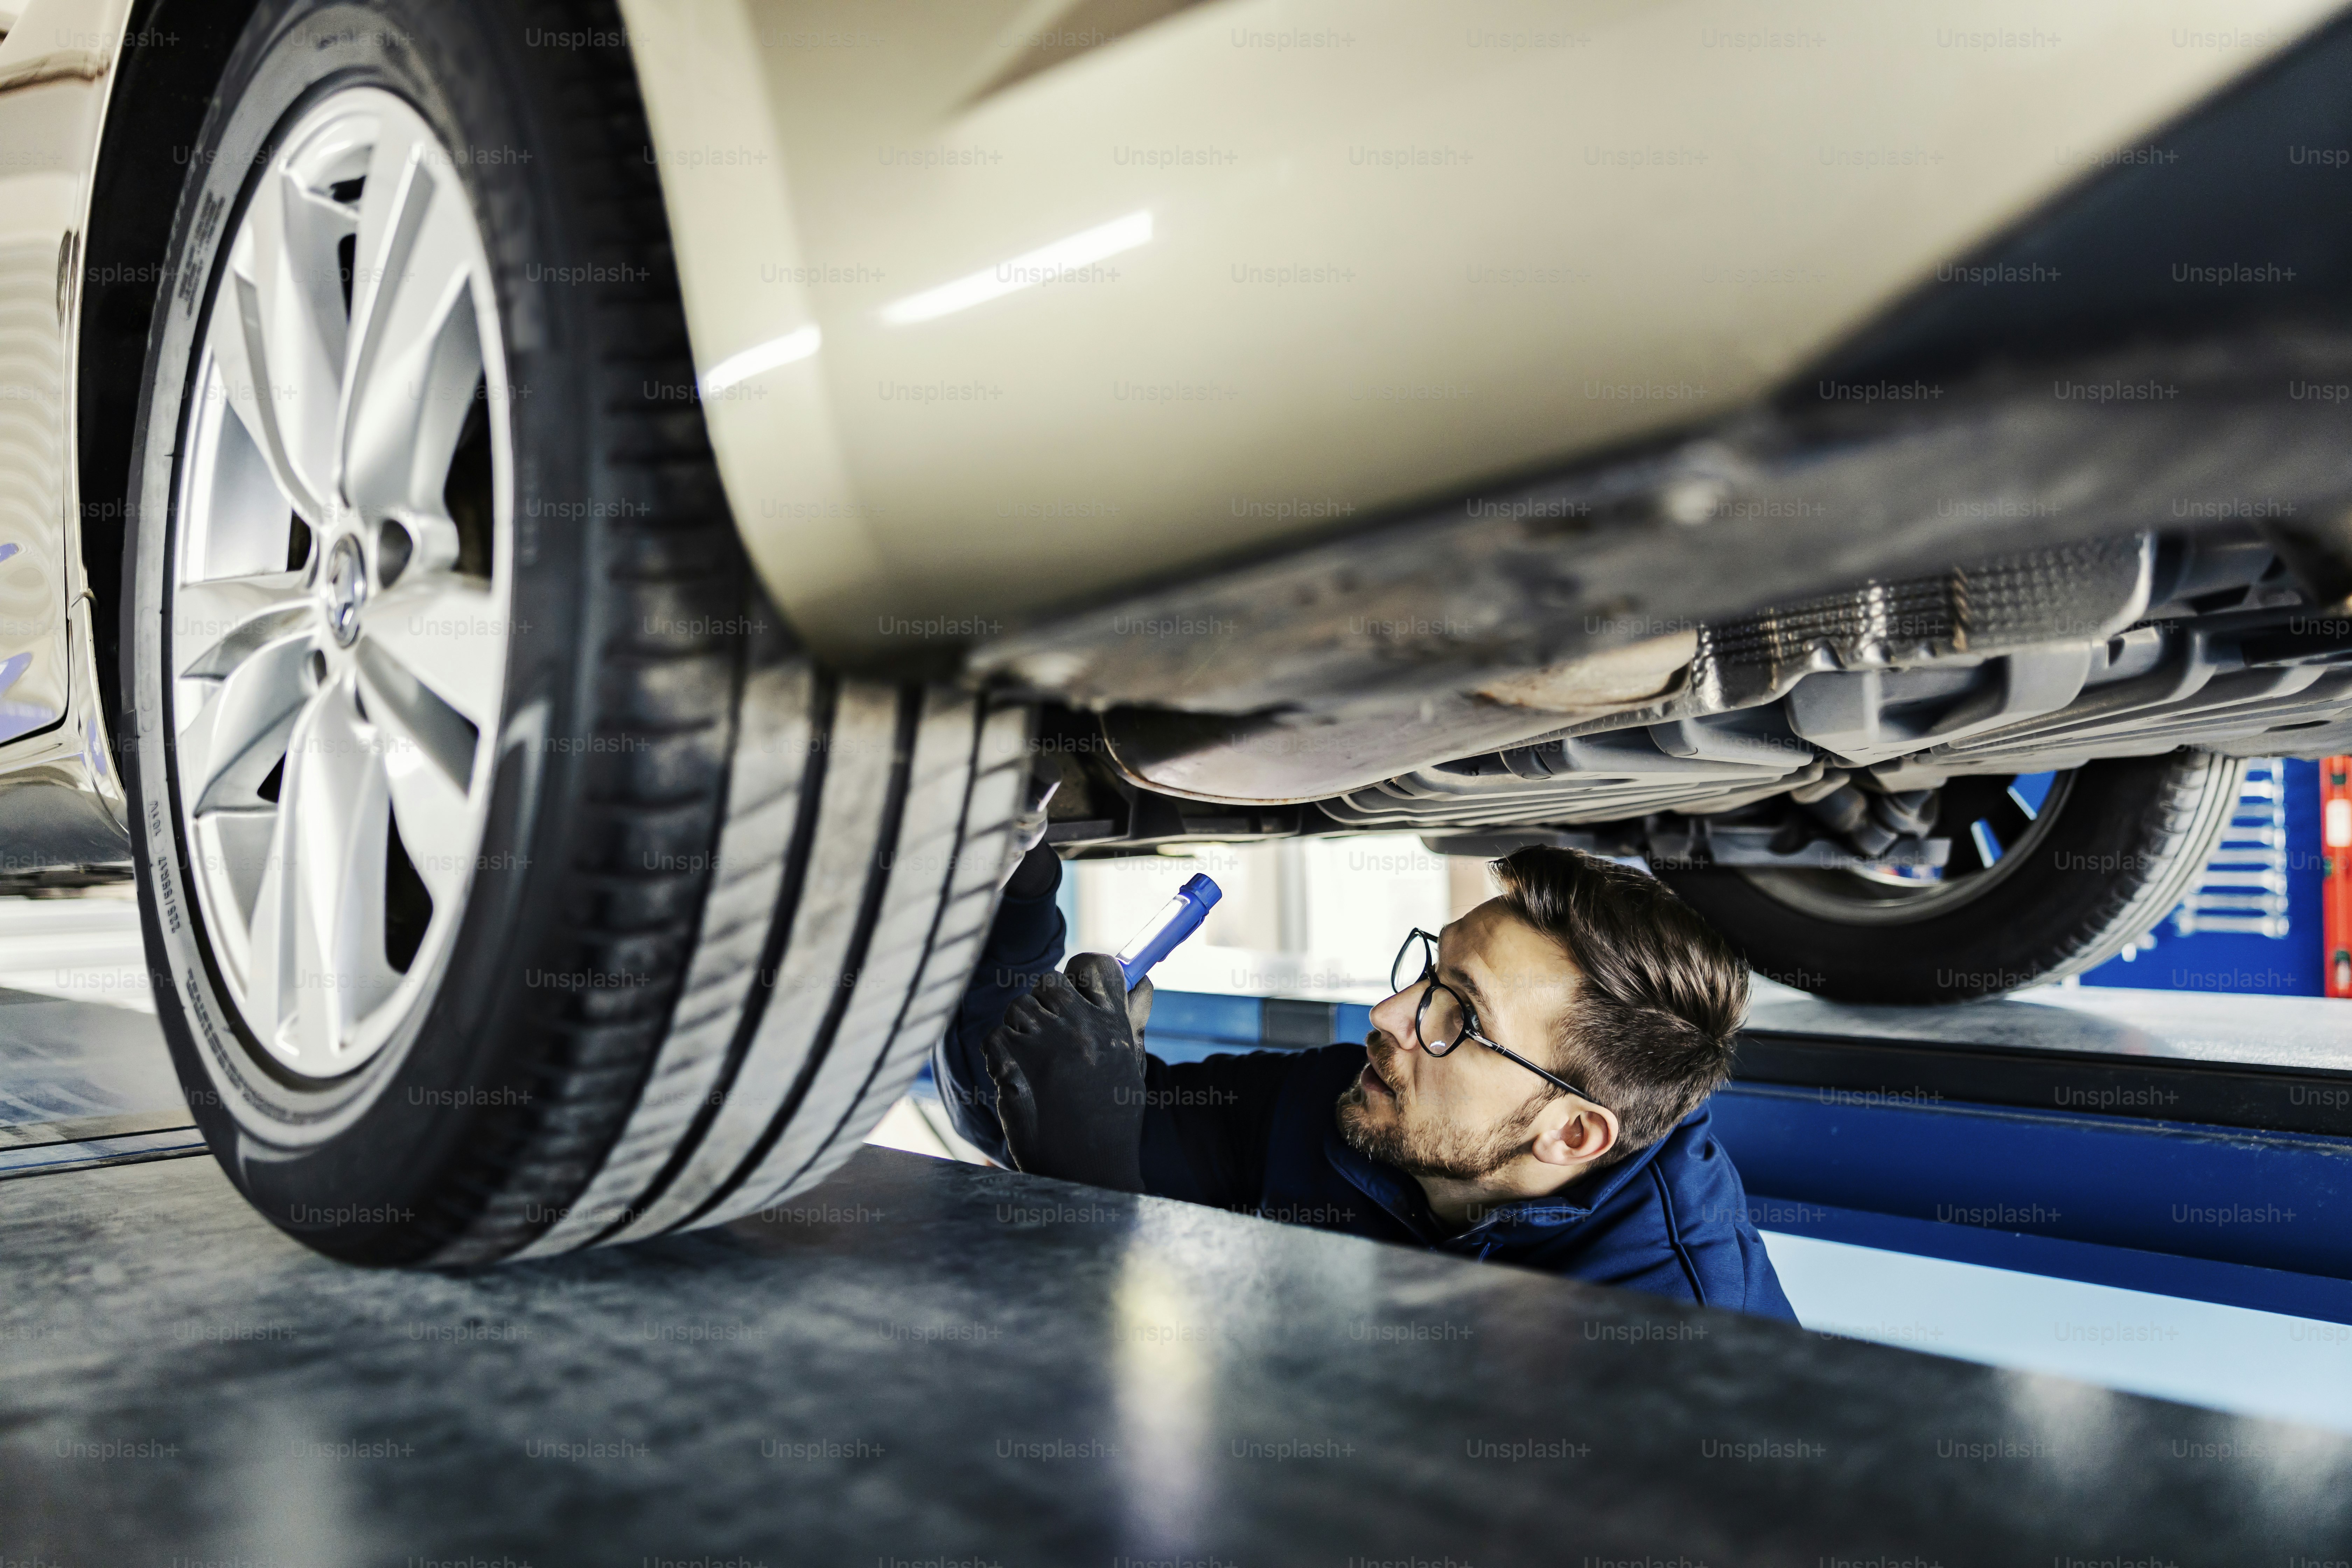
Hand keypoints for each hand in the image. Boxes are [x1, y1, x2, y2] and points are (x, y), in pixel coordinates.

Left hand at [981, 952, 1147, 1191]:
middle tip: (1052, 1038)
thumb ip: (1132, 1018)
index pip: (1094, 966)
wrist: (1087, 1169)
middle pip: (1050, 982)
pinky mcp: (1009, 1062)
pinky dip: (1000, 1055)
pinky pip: (995, 1036)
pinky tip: (1018, 1079)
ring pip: (1018, 1008)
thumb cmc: (1111, 1118)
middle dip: (1046, 1005)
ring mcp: (1041, 1042)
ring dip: (1022, 1030)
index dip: (1081, 974)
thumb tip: (1141, 981)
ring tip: (1037, 1065)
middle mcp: (1078, 1026)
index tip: (1077, 991)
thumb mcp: (1130, 1064)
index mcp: (1112, 1023)